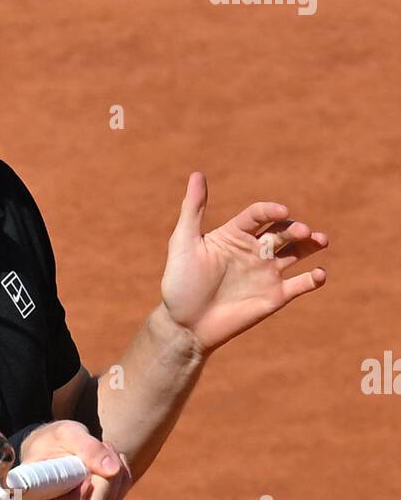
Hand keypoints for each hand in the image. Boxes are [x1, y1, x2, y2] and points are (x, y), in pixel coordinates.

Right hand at [17, 419, 130, 499]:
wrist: (55, 448)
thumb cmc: (54, 440)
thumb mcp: (66, 433)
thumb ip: (87, 448)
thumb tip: (113, 469)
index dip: (80, 494)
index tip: (87, 475)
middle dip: (106, 475)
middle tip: (104, 446)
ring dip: (116, 473)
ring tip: (104, 448)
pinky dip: (121, 478)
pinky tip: (109, 461)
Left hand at [161, 171, 327, 353]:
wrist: (185, 325)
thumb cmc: (180, 284)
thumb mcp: (184, 243)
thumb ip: (193, 210)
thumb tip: (197, 174)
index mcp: (236, 234)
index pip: (260, 215)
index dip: (271, 210)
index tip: (281, 212)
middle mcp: (255, 250)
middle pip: (283, 232)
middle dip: (295, 229)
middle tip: (302, 231)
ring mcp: (267, 273)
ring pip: (297, 252)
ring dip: (311, 244)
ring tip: (320, 240)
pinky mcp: (274, 297)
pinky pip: (300, 285)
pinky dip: (314, 279)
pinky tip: (320, 275)